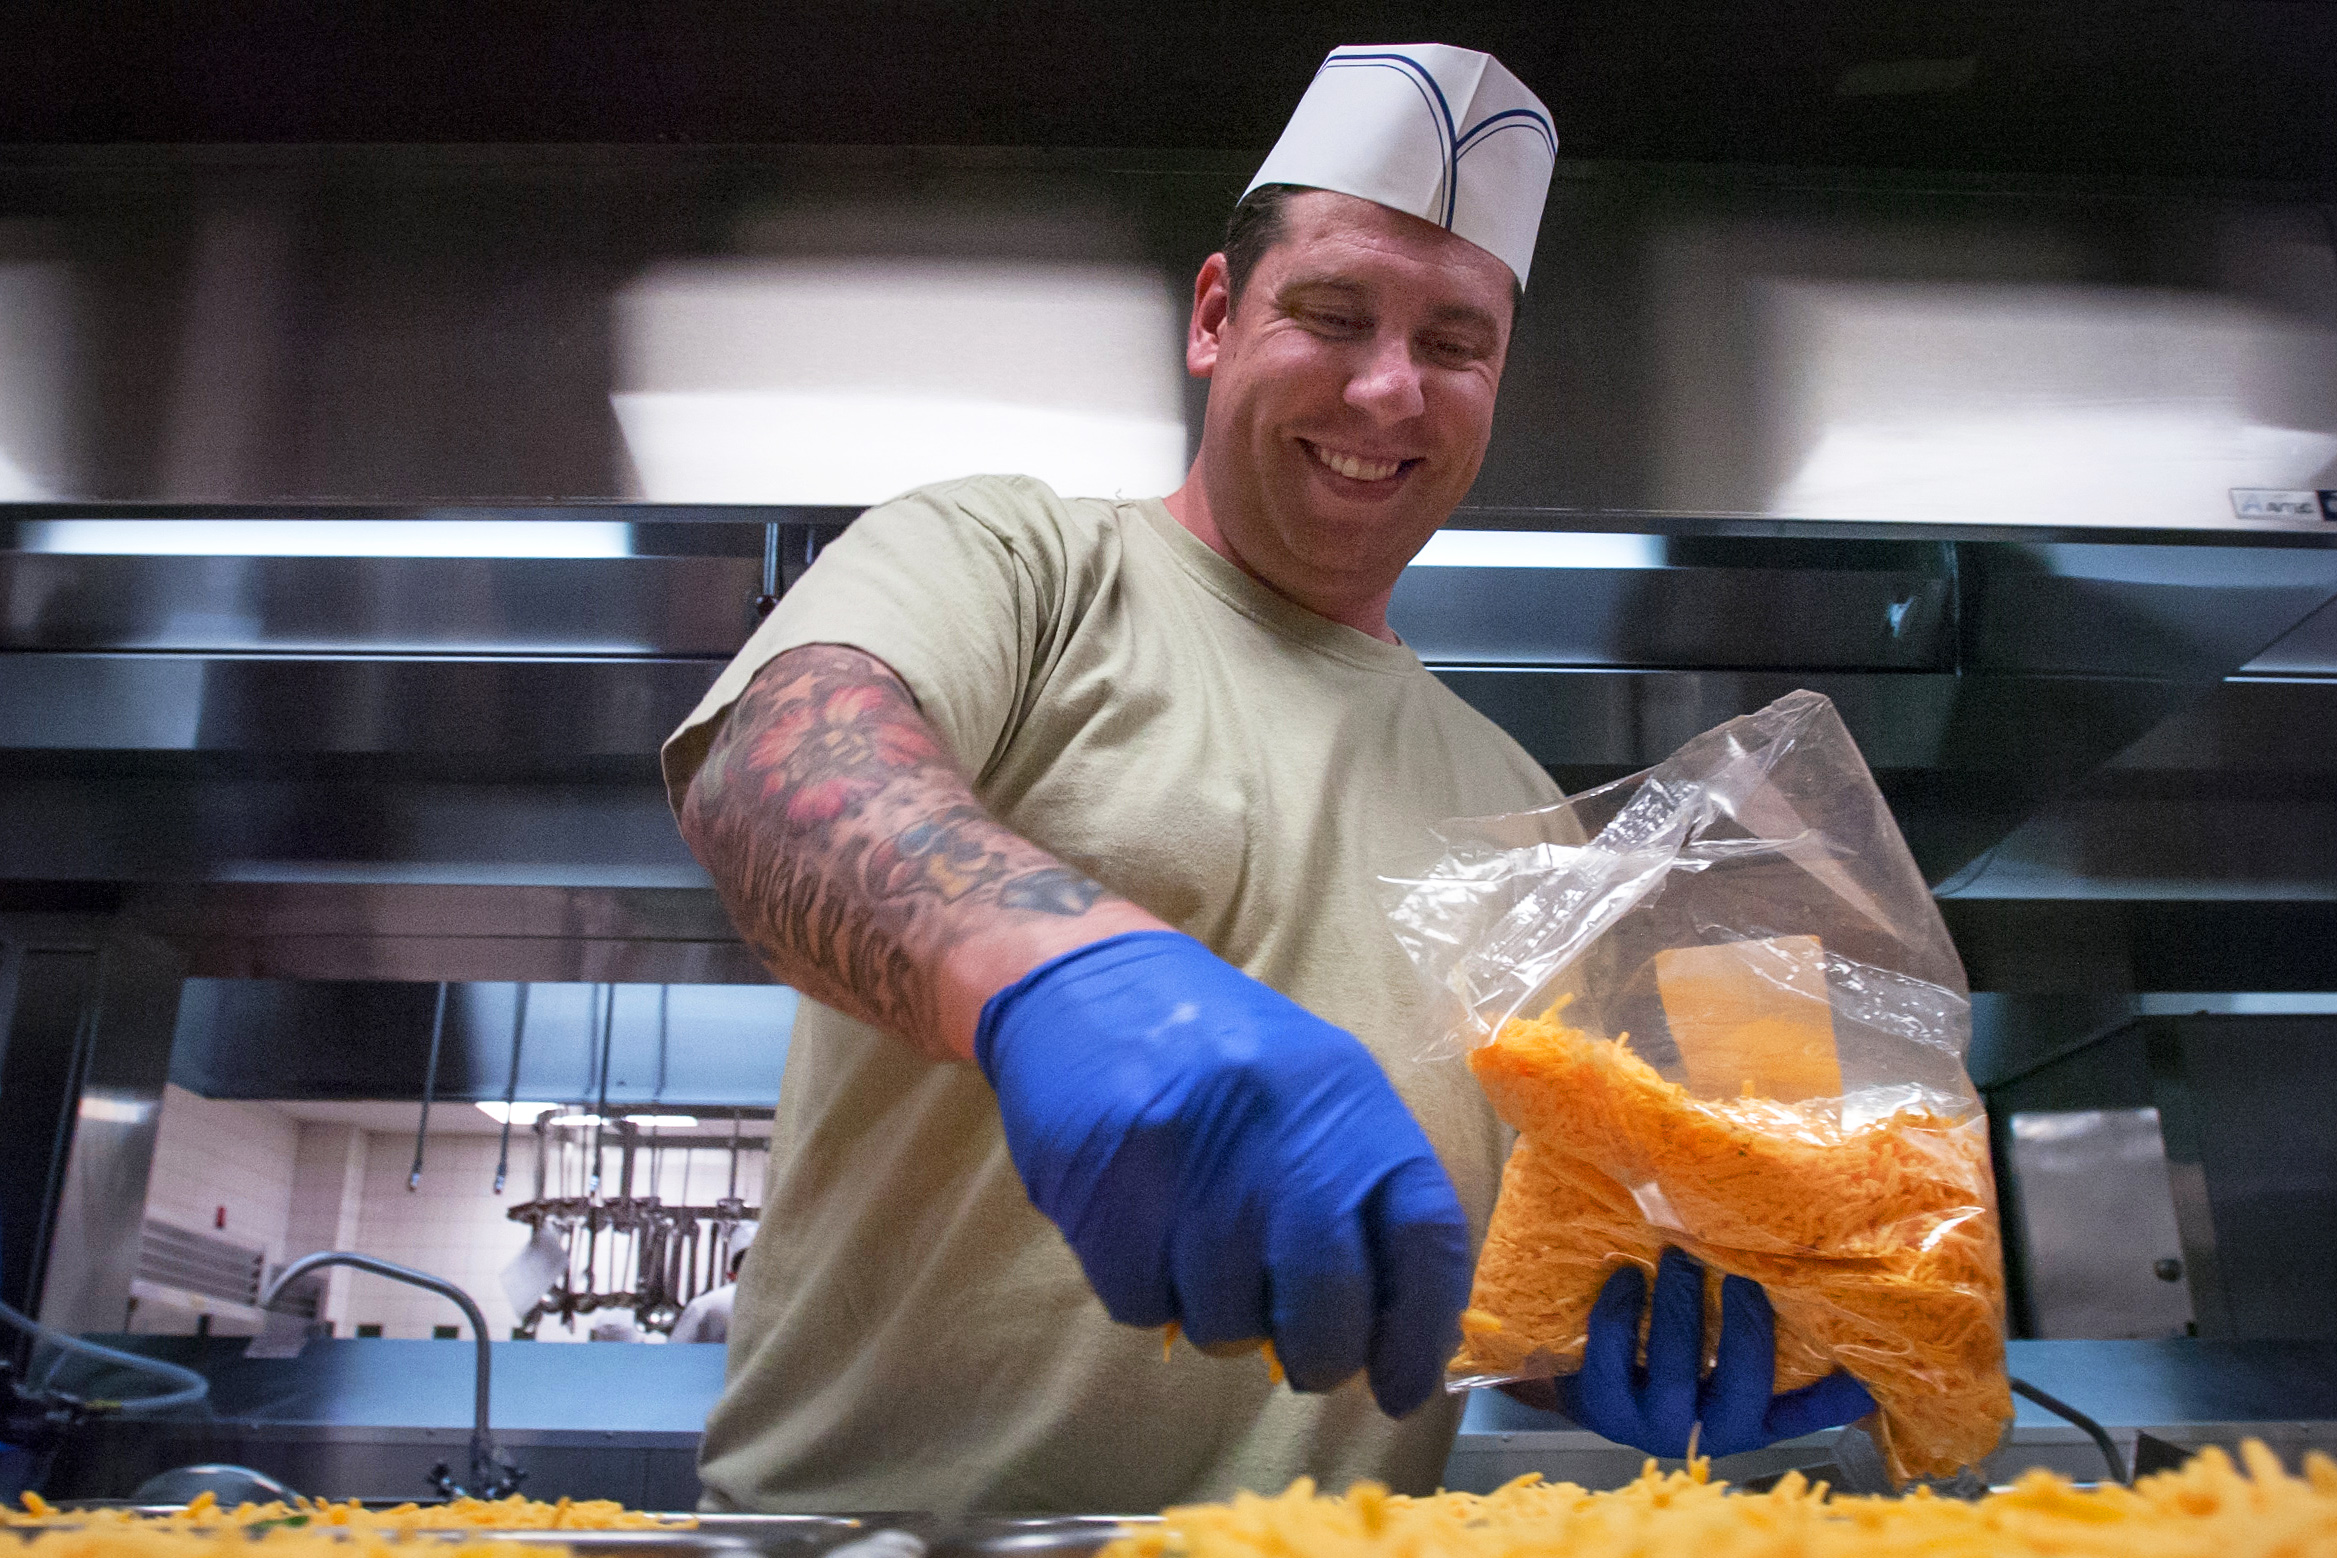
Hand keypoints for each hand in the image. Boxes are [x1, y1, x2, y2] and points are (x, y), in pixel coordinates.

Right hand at [976, 930, 1471, 1416]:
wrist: (1088, 983)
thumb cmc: (1220, 1048)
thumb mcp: (1315, 1089)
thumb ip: (1358, 1189)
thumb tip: (1388, 1327)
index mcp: (1349, 1103)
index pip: (1425, 1239)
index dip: (1420, 1333)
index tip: (1400, 1386)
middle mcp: (1279, 1132)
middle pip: (1328, 1308)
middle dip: (1321, 1358)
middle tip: (1304, 1357)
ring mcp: (1191, 1164)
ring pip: (1230, 1322)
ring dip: (1225, 1320)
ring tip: (1208, 1262)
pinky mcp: (1107, 1191)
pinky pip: (1144, 1305)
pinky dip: (1150, 1296)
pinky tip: (1149, 1240)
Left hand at [1556, 1247, 1875, 1457]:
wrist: (1588, 1379)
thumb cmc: (1672, 1350)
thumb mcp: (1726, 1346)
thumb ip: (1768, 1319)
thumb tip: (1826, 1260)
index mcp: (1759, 1415)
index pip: (1812, 1411)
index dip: (1843, 1395)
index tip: (1871, 1365)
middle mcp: (1716, 1426)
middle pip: (1744, 1383)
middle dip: (1745, 1321)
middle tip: (1742, 1265)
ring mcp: (1659, 1423)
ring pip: (1676, 1369)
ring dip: (1681, 1303)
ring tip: (1679, 1251)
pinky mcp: (1606, 1407)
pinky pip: (1612, 1358)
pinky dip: (1620, 1312)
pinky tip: (1627, 1275)